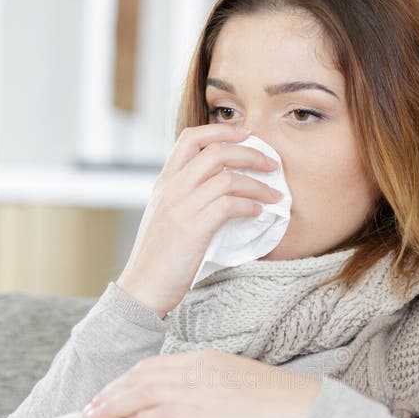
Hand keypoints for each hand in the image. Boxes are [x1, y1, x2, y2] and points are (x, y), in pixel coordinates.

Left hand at [81, 351, 322, 417]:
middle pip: (143, 376)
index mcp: (208, 360)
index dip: (126, 381)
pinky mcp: (208, 412)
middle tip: (90, 410)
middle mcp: (201, 369)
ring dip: (115, 405)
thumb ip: (210, 390)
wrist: (308, 410)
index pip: (154, 366)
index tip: (109, 395)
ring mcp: (203, 389)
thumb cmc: (280, 404)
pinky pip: (164, 413)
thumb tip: (186, 408)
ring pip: (145, 393)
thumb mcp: (239, 387)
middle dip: (112, 392)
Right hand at [115, 123, 282, 318]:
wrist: (143, 287)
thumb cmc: (159, 258)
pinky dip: (250, 205)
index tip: (247, 134)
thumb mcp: (167, 217)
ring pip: (228, 177)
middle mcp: (172, 188)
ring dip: (258, 184)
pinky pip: (229, 204)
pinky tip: (259, 212)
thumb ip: (187, 198)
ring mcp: (182, 207)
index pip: (191, 137)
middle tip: (272, 163)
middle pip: (216, 151)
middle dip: (251, 153)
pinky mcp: (193, 228)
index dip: (222, 130)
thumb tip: (220, 188)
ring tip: (275, 195)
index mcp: (165, 182)